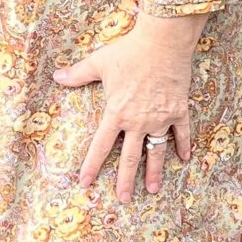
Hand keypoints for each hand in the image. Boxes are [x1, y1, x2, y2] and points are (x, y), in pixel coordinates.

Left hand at [53, 9, 204, 202]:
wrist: (163, 42)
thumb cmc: (129, 51)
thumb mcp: (99, 62)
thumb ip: (78, 74)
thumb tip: (57, 76)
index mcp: (116, 113)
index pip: (101, 146)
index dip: (92, 166)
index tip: (85, 183)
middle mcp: (138, 121)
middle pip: (130, 157)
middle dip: (125, 180)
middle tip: (124, 199)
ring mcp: (160, 118)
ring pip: (156, 151)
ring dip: (154, 172)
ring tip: (153, 190)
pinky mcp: (178, 110)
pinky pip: (182, 133)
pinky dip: (183, 146)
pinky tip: (184, 159)